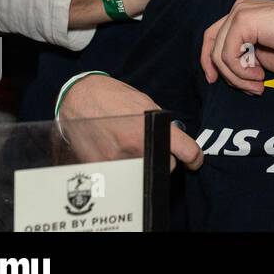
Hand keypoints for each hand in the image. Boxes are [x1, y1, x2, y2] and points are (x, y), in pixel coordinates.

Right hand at [58, 74, 202, 171]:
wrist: (78, 99)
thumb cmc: (114, 97)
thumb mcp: (145, 104)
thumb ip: (163, 125)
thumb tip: (176, 142)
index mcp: (151, 128)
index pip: (186, 152)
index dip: (195, 158)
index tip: (194, 162)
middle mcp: (136, 147)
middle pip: (167, 167)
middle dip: (167, 159)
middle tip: (158, 147)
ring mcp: (118, 161)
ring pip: (145, 174)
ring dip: (146, 164)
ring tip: (135, 148)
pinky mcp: (101, 169)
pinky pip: (124, 176)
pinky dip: (126, 168)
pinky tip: (120, 153)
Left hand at [202, 0, 273, 95]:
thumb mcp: (264, 55)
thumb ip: (244, 58)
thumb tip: (228, 75)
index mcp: (244, 16)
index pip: (213, 38)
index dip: (209, 61)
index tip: (215, 80)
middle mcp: (238, 10)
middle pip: (211, 46)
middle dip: (225, 74)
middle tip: (247, 88)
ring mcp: (240, 13)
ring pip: (219, 54)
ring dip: (237, 77)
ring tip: (259, 84)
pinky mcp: (244, 20)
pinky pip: (228, 55)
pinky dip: (240, 72)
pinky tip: (260, 74)